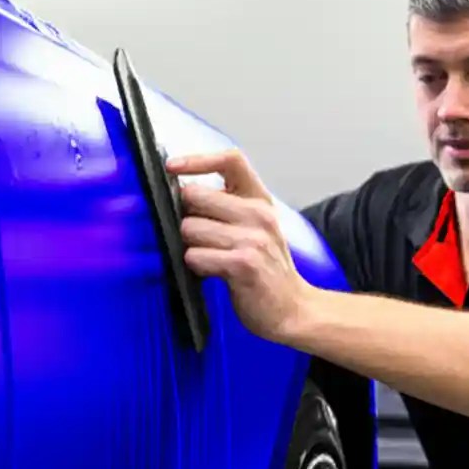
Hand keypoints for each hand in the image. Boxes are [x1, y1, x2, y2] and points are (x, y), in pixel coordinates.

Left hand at [166, 149, 310, 343]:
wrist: (294, 309)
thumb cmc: (268, 269)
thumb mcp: (256, 228)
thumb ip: (226, 207)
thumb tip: (182, 193)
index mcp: (260, 200)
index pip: (230, 160)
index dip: (197, 159)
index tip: (173, 167)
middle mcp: (258, 214)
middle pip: (196, 195)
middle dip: (186, 217)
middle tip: (200, 236)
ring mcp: (253, 238)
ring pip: (190, 228)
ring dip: (191, 245)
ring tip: (211, 257)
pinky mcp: (243, 264)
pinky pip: (195, 256)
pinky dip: (196, 265)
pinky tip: (212, 271)